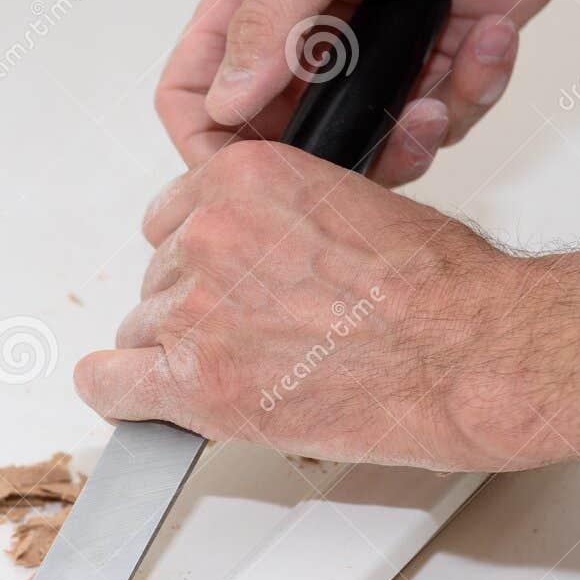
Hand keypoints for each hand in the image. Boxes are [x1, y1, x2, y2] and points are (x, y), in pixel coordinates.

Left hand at [73, 143, 579, 470]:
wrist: (469, 351)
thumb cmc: (437, 287)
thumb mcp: (349, 202)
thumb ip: (276, 218)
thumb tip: (251, 249)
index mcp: (241, 180)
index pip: (173, 218)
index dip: (201, 258)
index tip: (223, 280)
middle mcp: (207, 237)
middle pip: (158, 279)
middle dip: (196, 307)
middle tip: (254, 334)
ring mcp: (194, 311)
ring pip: (142, 332)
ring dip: (178, 354)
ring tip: (245, 371)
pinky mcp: (193, 383)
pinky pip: (110, 386)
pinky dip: (120, 395)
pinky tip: (136, 399)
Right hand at [156, 0, 579, 184]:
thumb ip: (268, 20)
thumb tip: (223, 101)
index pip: (193, 88)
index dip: (207, 141)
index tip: (241, 177)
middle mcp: (307, 34)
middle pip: (278, 136)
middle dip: (322, 160)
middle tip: (360, 155)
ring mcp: (369, 56)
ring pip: (359, 144)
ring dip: (407, 138)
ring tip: (435, 99)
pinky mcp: (435, 66)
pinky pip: (437, 121)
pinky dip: (472, 91)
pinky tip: (489, 37)